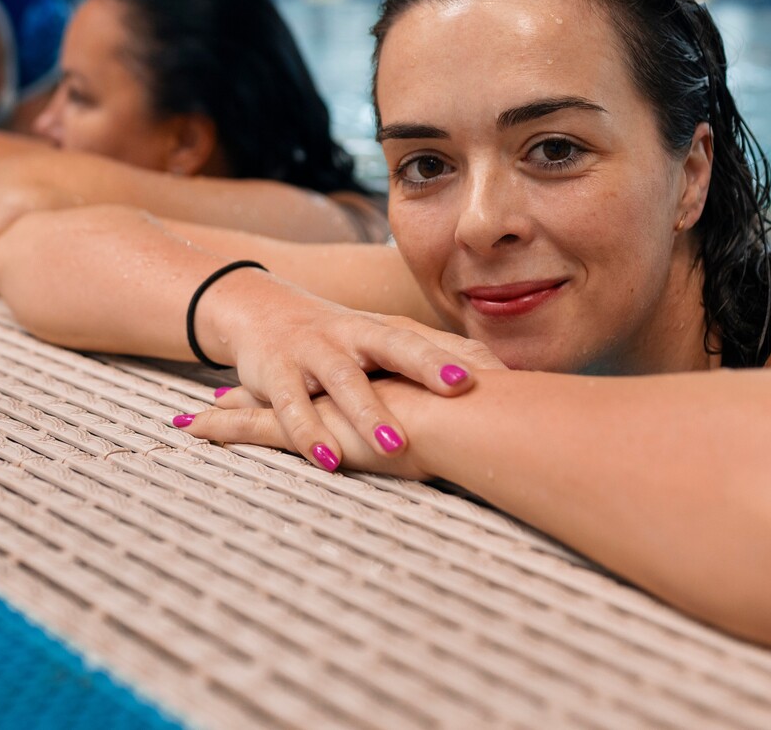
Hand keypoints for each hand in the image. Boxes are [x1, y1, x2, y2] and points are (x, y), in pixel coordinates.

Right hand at [196, 275, 503, 470]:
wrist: (258, 310)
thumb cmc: (339, 337)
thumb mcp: (384, 340)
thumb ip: (438, 355)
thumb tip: (511, 377)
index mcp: (382, 328)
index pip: (430, 339)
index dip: (462, 355)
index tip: (500, 374)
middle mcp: (351, 335)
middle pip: (393, 347)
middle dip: (426, 368)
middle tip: (460, 393)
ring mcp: (313, 352)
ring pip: (343, 381)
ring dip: (368, 413)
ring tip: (393, 448)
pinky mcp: (277, 374)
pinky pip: (292, 405)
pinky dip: (308, 433)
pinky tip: (327, 459)